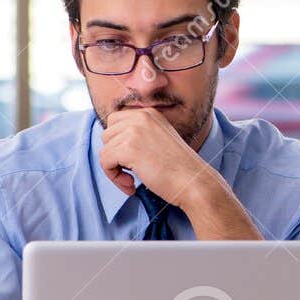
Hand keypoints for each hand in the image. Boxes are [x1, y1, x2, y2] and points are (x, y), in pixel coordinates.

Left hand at [99, 107, 261, 240]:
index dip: (118, 143)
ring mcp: (134, 131)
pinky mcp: (129, 148)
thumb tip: (113, 143)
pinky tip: (131, 185)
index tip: (130, 161)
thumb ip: (140, 135)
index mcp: (149, 113)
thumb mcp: (159, 140)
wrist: (194, 182)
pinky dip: (114, 177)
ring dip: (114, 169)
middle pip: (107, 134)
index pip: (115, 121)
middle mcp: (141, 117)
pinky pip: (105, 162)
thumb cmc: (179, 168)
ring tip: (132, 181)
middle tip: (130, 172)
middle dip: (114, 155)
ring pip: (105, 149)